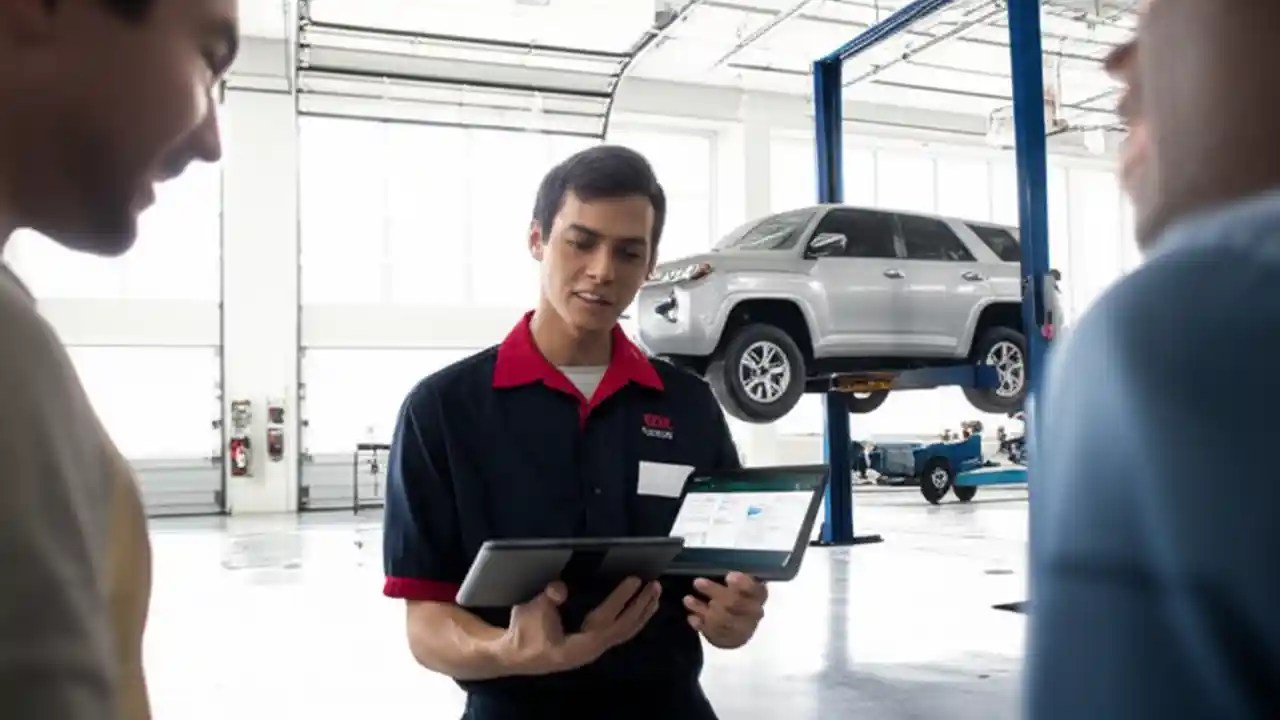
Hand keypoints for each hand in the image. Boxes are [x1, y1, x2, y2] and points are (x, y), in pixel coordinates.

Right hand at [496, 578, 660, 674]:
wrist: (518, 654)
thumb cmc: (524, 631)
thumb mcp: (530, 611)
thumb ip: (546, 599)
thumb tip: (560, 588)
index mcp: (577, 645)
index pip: (605, 620)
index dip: (620, 599)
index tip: (634, 580)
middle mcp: (591, 650)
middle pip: (622, 628)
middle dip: (640, 606)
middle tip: (653, 584)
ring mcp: (595, 650)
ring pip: (625, 632)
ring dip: (642, 613)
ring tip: (655, 594)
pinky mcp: (595, 646)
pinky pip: (620, 633)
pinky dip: (634, 619)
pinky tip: (643, 608)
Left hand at [683, 572, 766, 648]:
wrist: (739, 622)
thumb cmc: (737, 594)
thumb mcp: (737, 582)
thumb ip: (732, 578)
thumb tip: (717, 567)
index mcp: (758, 594)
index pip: (755, 589)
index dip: (743, 583)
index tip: (728, 576)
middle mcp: (754, 612)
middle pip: (736, 604)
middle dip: (714, 592)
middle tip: (697, 582)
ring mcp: (743, 628)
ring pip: (723, 620)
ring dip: (703, 608)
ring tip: (687, 599)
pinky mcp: (730, 640)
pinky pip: (714, 633)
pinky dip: (701, 624)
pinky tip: (691, 617)